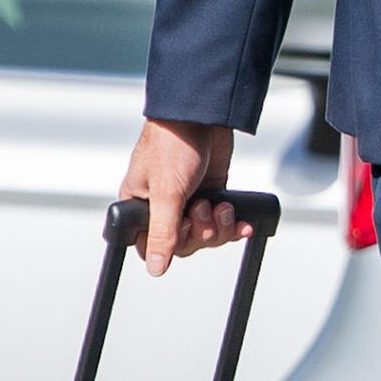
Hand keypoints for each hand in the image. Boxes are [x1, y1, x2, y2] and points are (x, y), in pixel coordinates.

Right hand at [119, 118, 240, 272]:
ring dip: (218, 226)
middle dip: (200, 232)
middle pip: (183, 243)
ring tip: (220, 205)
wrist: (202, 114)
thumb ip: (163, 233)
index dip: (170, 245)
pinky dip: (233, 224)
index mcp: (139, 204)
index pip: (150, 245)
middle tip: (203, 209)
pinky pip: (222, 222)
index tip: (182, 230)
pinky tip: (241, 220)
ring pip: (205, 235)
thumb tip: (155, 267)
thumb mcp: (166, 192)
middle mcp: (162, 205)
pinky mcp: (211, 193)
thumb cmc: (173, 142)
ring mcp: (188, 200)